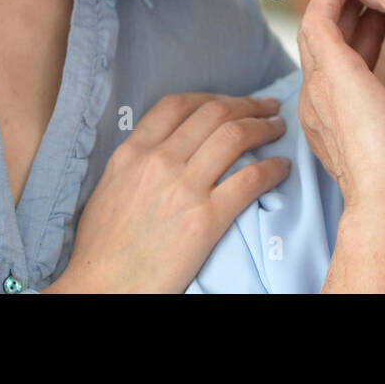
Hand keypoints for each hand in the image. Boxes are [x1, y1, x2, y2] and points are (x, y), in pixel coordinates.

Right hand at [43, 92, 289, 292]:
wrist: (104, 288)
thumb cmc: (102, 248)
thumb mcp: (109, 188)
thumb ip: (137, 161)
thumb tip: (167, 145)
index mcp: (132, 153)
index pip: (179, 103)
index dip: (213, 96)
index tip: (232, 102)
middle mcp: (159, 161)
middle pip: (215, 112)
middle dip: (248, 104)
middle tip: (267, 107)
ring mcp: (184, 188)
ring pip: (236, 135)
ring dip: (265, 127)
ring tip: (278, 130)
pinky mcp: (206, 218)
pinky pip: (251, 179)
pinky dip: (273, 168)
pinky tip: (281, 168)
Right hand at [297, 0, 384, 217]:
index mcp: (340, 121)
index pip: (347, 69)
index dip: (361, 38)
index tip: (381, 16)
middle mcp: (321, 104)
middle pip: (330, 45)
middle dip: (350, 14)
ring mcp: (319, 88)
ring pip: (319, 30)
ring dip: (338, 0)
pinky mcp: (327, 72)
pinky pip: (319, 21)